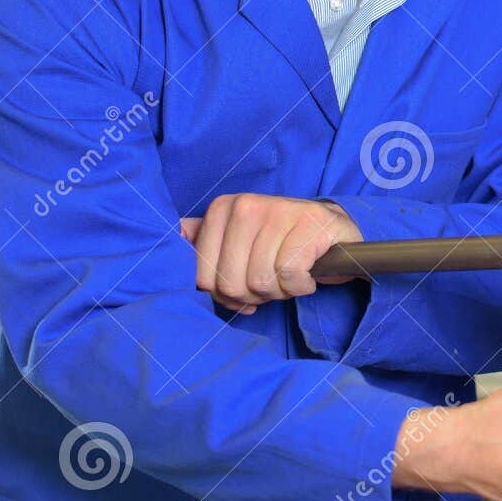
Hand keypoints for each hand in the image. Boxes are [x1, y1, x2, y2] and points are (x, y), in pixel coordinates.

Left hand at [179, 195, 361, 312]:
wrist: (332, 231)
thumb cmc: (279, 242)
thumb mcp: (237, 238)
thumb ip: (203, 240)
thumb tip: (169, 235)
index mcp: (221, 209)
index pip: (203, 277)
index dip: (226, 295)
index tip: (246, 284)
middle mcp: (246, 205)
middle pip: (231, 283)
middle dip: (253, 295)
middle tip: (272, 283)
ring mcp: (278, 211)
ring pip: (261, 281)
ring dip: (280, 291)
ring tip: (290, 277)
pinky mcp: (309, 223)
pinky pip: (290, 275)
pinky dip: (300, 286)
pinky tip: (307, 274)